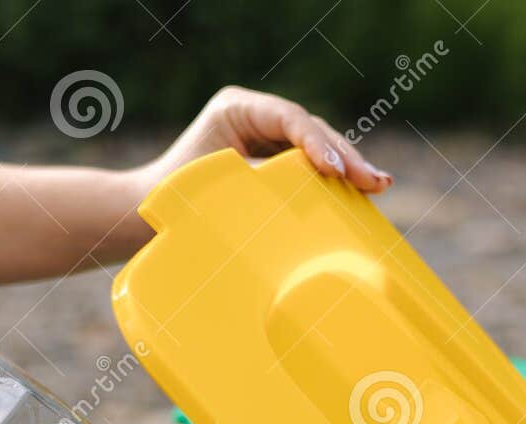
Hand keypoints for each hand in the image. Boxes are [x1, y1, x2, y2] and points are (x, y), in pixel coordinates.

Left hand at [133, 86, 390, 200]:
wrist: (146, 214)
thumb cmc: (173, 199)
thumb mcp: (218, 186)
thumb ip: (264, 181)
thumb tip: (312, 189)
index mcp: (237, 108)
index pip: (289, 118)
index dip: (318, 143)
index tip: (336, 172)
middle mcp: (256, 116)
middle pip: (312, 130)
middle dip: (345, 156)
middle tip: (375, 181)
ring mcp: (268, 137)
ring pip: (317, 147)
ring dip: (349, 167)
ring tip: (379, 185)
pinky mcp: (275, 161)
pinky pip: (311, 168)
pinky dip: (335, 182)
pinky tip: (363, 193)